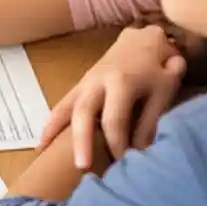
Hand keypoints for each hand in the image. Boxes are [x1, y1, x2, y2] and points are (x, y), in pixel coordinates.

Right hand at [38, 25, 186, 168]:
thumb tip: (139, 151)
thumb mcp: (163, 90)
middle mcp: (97, 82)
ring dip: (54, 130)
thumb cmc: (156, 66)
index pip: (115, 119)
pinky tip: (42, 142)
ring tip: (43, 153)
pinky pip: (62, 104)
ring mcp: (85, 82)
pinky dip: (52, 123)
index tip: (122, 164)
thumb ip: (152, 118)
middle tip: (81, 166)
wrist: (142, 38)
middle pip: (83, 113)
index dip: (117, 144)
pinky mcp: (80, 85)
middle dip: (81, 141)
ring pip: (65, 106)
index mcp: (121, 82)